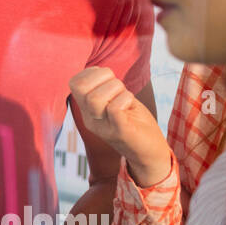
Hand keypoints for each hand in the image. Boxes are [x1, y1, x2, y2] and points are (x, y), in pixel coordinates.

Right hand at [69, 67, 169, 185]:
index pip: (74, 83)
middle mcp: (90, 119)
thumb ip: (105, 90)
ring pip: (95, 98)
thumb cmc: (135, 122)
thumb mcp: (116, 103)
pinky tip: (131, 106)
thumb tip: (97, 71)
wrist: (150, 154)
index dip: (91, 73)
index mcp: (87, 110)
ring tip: (125, 97)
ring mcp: (103, 127)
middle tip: (117, 86)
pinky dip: (126, 99)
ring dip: (115, 88)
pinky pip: (114, 108)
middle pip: (80, 87)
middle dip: (102, 77)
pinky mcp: (119, 132)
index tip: (108, 78)